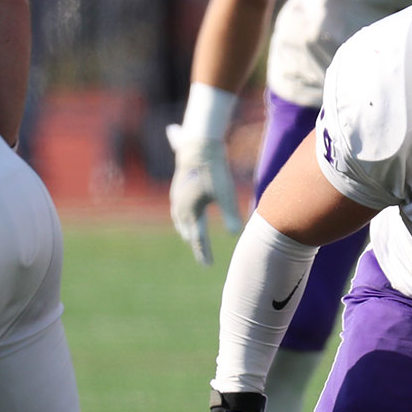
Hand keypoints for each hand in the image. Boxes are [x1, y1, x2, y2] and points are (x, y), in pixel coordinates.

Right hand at [167, 123, 242, 265]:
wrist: (198, 146)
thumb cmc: (214, 170)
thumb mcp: (225, 194)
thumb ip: (230, 215)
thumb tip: (236, 234)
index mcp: (191, 212)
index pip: (198, 238)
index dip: (203, 252)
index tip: (208, 266)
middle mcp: (180, 208)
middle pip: (188, 232)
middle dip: (196, 244)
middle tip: (203, 256)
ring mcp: (176, 198)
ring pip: (180, 221)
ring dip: (187, 232)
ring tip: (192, 239)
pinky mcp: (177, 188)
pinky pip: (178, 210)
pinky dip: (183, 219)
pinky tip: (186, 216)